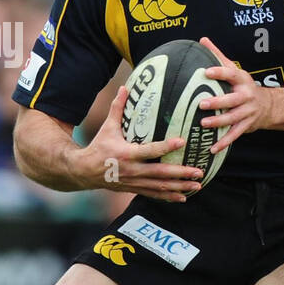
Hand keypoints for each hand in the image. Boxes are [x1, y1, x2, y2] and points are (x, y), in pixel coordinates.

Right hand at [77, 86, 202, 202]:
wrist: (84, 171)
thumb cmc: (98, 146)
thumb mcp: (107, 127)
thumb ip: (117, 109)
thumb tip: (124, 87)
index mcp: (127, 153)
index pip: (150, 150)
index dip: (166, 146)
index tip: (182, 142)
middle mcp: (133, 170)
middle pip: (160, 173)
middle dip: (181, 174)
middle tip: (199, 172)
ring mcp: (134, 182)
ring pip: (160, 186)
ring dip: (180, 187)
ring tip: (197, 186)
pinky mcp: (134, 189)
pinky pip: (154, 194)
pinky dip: (169, 197)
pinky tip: (183, 197)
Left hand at [198, 36, 271, 154]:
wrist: (268, 106)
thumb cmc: (244, 86)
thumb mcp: (235, 70)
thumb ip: (218, 56)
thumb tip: (202, 40)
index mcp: (242, 80)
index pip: (231, 74)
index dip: (220, 72)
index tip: (206, 71)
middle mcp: (246, 96)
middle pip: (232, 99)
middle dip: (218, 102)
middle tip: (202, 103)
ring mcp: (248, 112)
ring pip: (233, 118)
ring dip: (219, 122)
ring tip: (204, 124)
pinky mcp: (247, 125)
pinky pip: (235, 134)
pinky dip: (224, 142)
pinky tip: (212, 148)